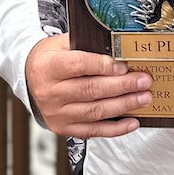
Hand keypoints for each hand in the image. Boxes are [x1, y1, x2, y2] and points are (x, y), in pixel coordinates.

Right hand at [25, 33, 151, 137]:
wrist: (30, 77)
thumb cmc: (51, 58)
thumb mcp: (62, 44)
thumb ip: (87, 46)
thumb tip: (120, 50)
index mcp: (48, 67)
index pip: (78, 65)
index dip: (103, 66)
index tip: (124, 66)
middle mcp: (49, 92)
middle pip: (91, 90)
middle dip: (122, 86)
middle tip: (144, 81)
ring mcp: (56, 113)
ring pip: (95, 111)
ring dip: (124, 105)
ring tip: (143, 98)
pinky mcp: (63, 128)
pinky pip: (93, 131)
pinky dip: (116, 128)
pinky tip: (132, 122)